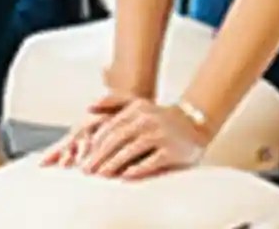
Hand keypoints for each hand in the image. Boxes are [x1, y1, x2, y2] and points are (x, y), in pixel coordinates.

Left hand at [49, 98, 209, 179]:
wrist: (195, 123)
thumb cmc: (160, 118)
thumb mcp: (137, 103)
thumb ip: (113, 102)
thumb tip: (88, 107)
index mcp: (135, 109)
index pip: (109, 127)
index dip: (94, 143)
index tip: (82, 156)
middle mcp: (146, 120)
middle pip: (116, 139)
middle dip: (98, 156)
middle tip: (86, 170)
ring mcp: (160, 135)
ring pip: (130, 151)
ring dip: (112, 164)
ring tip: (100, 175)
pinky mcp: (172, 151)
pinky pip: (151, 162)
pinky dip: (137, 169)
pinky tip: (125, 177)